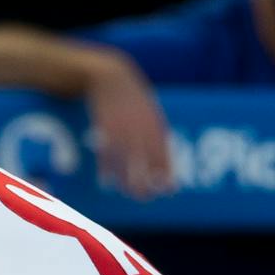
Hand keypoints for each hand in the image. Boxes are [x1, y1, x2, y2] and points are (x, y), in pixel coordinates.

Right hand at [85, 61, 175, 200]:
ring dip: (126, 176)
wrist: (111, 76)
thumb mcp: (149, 112)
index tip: (168, 190)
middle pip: (145, 157)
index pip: (163, 150)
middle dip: (146, 178)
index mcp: (154, 123)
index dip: (166, 171)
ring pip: (125, 156)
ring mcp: (123, 125)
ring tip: (127, 193)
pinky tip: (107, 179)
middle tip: (145, 198)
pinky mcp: (105, 124)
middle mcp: (140, 126)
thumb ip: (156, 134)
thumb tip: (162, 158)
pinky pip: (107, 149)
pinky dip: (107, 165)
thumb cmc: (133, 98)